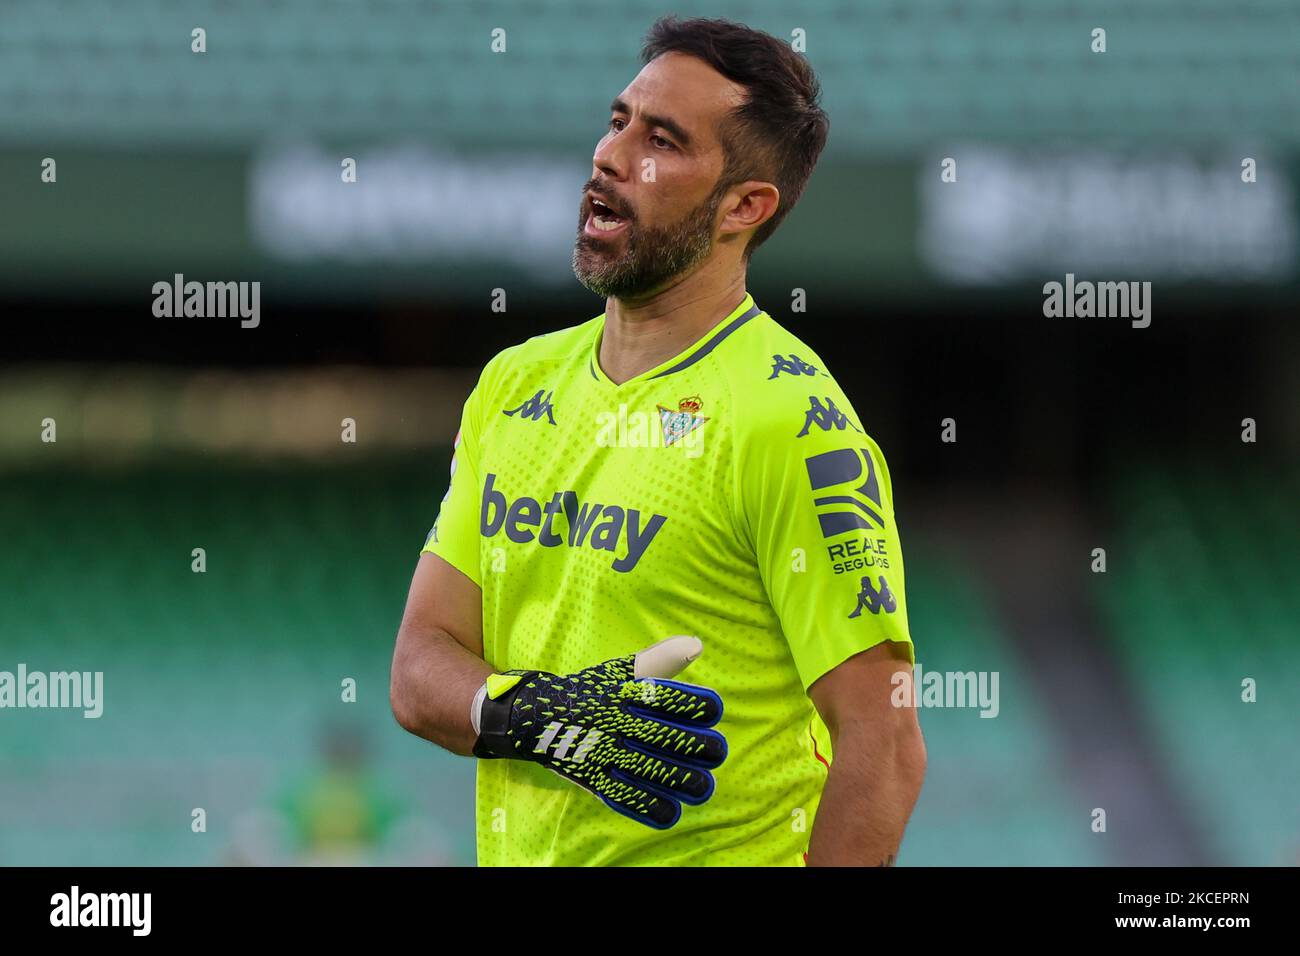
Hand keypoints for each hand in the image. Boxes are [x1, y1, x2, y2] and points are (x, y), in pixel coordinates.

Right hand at [472, 636, 726, 827]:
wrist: (536, 714)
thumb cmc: (592, 690)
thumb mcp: (621, 671)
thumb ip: (661, 660)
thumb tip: (698, 645)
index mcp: (621, 691)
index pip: (661, 694)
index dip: (690, 702)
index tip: (715, 709)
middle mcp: (611, 720)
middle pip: (658, 735)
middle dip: (692, 746)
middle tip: (718, 751)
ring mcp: (599, 750)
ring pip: (644, 768)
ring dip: (677, 780)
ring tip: (704, 787)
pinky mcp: (590, 776)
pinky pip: (620, 793)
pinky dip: (646, 805)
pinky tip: (671, 813)